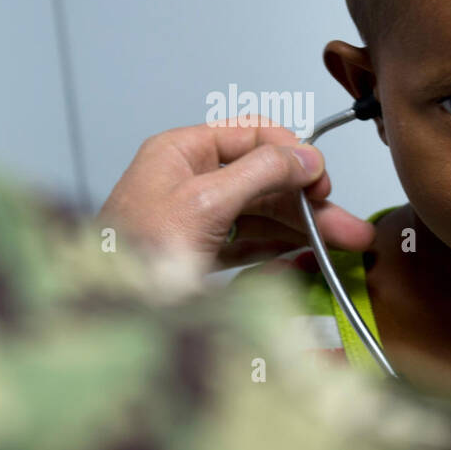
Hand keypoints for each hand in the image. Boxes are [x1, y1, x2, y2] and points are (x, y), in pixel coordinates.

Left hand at [98, 117, 375, 270]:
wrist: (102, 314)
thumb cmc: (133, 255)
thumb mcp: (205, 202)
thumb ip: (260, 173)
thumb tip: (303, 157)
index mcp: (180, 153)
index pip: (251, 135)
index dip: (291, 154)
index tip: (320, 181)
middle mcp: (187, 181)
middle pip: (262, 179)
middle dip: (308, 201)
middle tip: (348, 226)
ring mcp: (192, 220)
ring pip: (259, 214)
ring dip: (302, 228)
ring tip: (342, 246)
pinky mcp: (196, 256)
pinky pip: (246, 244)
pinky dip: (277, 249)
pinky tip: (306, 257)